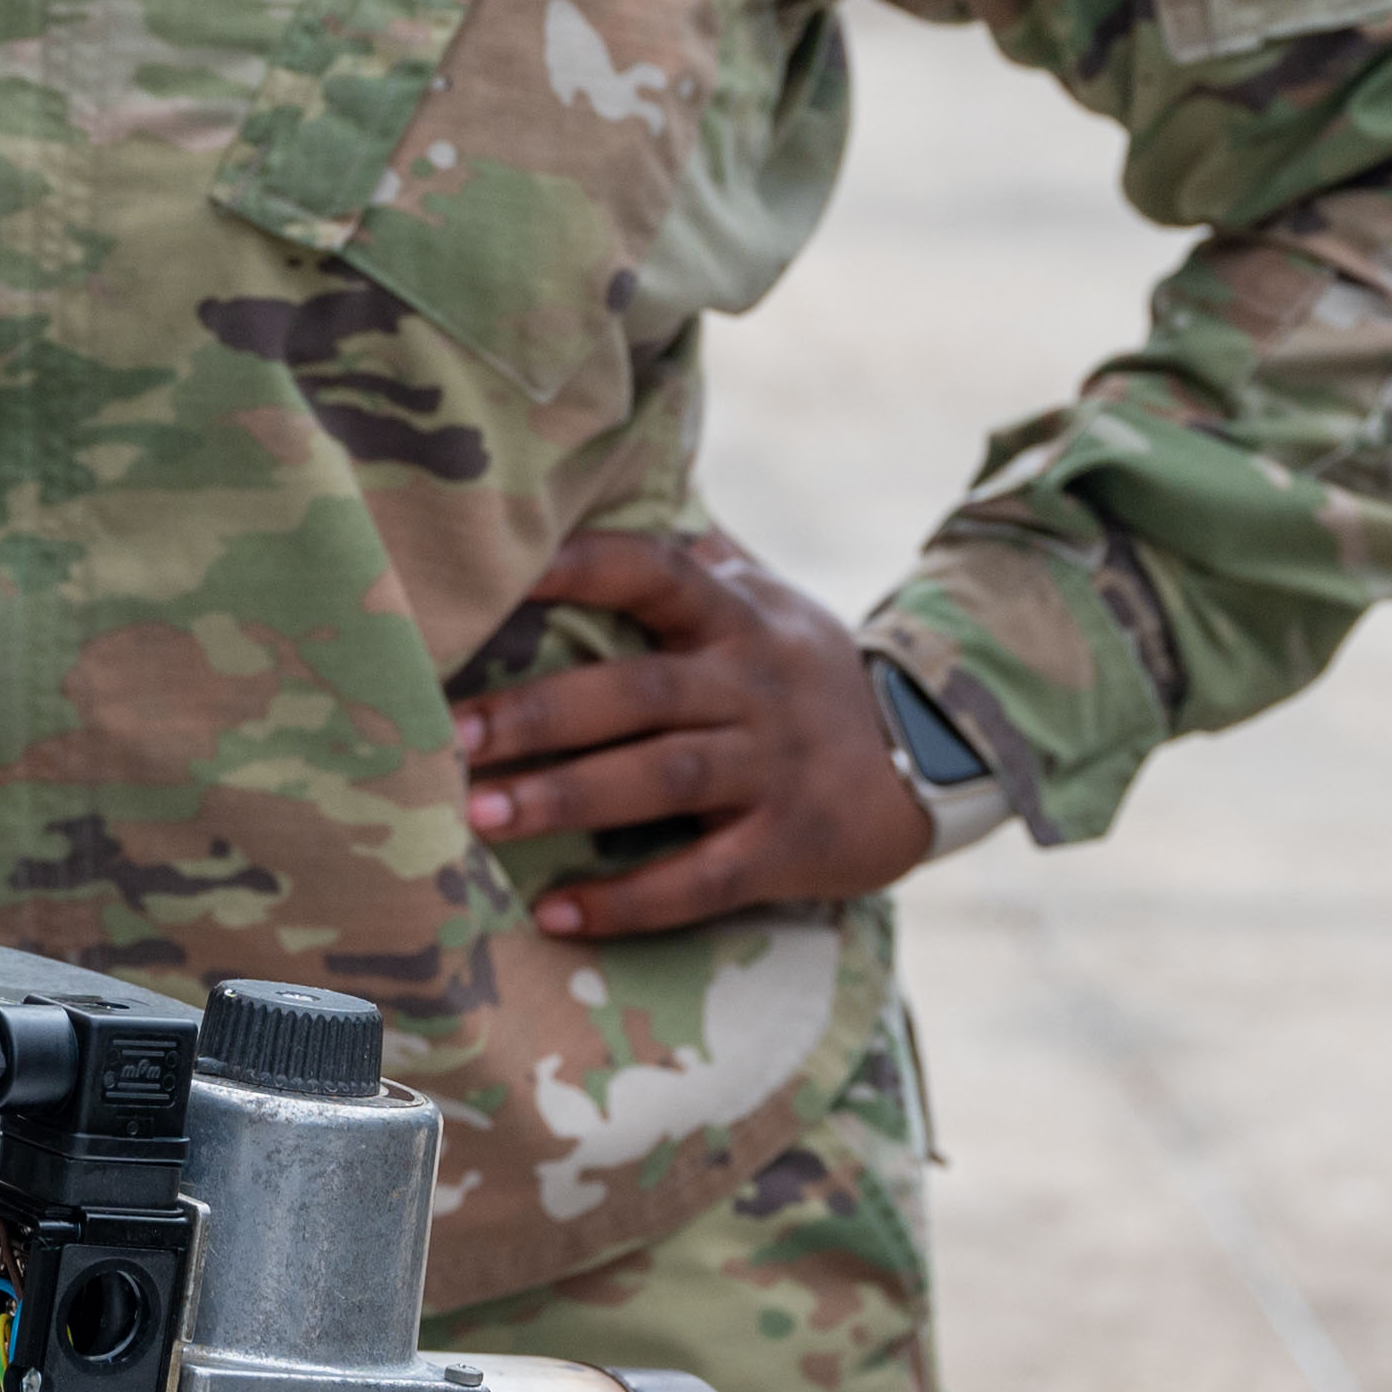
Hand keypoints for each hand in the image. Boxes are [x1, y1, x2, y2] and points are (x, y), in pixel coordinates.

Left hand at [457, 531, 931, 940]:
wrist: (937, 753)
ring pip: (662, 780)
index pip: (654, 573)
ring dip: (566, 799)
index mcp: (735, 617)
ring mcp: (775, 767)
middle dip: (540, 716)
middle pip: (637, 693)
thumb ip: (690, 556)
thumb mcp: (764, 599)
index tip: (503, 577)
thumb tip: (607, 477)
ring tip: (479, 816)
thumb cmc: (804, 669)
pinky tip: (556, 913)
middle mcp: (754, 686)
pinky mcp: (790, 846)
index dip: (581, 567)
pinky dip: (630, 901)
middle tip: (454, 738)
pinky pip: (703, 877)